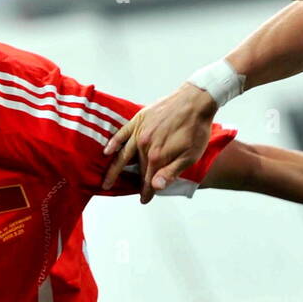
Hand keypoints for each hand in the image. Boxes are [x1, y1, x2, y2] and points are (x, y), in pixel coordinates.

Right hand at [103, 82, 217, 203]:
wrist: (195, 101)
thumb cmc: (196, 129)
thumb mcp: (190, 156)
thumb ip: (171, 172)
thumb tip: (155, 187)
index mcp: (157, 157)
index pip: (148, 180)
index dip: (146, 192)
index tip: (144, 200)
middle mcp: (144, 146)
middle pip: (136, 169)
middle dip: (132, 182)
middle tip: (119, 192)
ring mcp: (140, 133)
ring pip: (123, 154)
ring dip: (113, 169)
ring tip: (106, 181)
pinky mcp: (138, 120)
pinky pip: (121, 133)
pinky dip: (113, 143)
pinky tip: (106, 152)